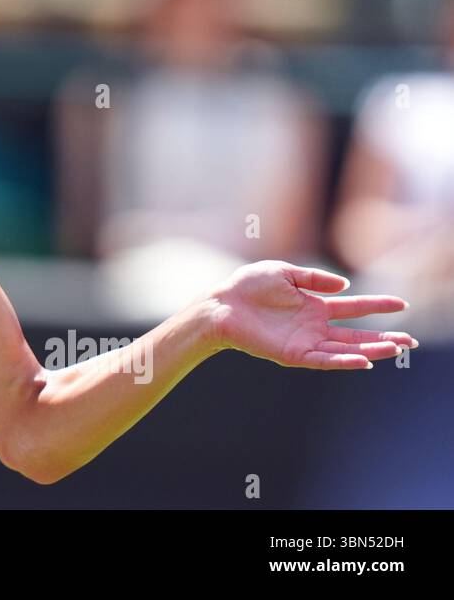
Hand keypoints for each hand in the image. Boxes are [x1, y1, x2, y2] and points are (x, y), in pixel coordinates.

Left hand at [206, 260, 417, 368]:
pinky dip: (344, 360)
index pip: (353, 307)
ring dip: (371, 350)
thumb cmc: (247, 286)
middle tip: (410, 341)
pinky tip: (364, 359)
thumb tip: (344, 286)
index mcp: (314, 305)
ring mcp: (305, 341)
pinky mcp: (292, 354)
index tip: (401, 304)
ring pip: (345, 349)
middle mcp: (314, 326)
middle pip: (356, 333)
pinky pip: (323, 360)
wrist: (222, 303)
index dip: (377, 306)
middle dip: (384, 338)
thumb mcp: (283, 272)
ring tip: (396, 350)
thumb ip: (314, 279)